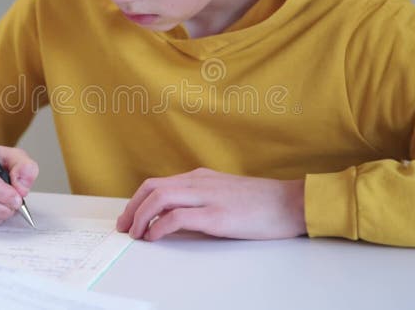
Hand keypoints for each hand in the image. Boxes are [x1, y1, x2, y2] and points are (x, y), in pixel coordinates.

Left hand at [116, 168, 305, 240]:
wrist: (291, 203)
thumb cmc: (262, 203)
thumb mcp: (225, 195)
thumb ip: (201, 201)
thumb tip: (175, 219)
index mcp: (200, 177)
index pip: (158, 183)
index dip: (137, 200)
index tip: (129, 217)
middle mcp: (199, 182)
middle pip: (152, 188)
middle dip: (131, 207)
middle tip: (124, 227)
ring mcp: (207, 197)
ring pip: (159, 198)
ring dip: (140, 217)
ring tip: (135, 234)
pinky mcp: (216, 215)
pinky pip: (177, 216)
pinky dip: (159, 226)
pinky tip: (154, 237)